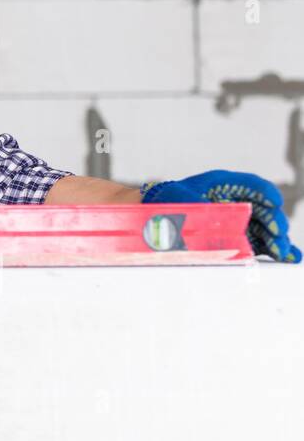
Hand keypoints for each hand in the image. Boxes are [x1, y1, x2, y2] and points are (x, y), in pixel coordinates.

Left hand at [141, 169, 299, 262]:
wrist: (152, 218)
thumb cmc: (165, 204)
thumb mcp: (180, 203)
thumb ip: (198, 211)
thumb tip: (214, 222)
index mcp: (221, 184)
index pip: (250, 184)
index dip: (265, 192)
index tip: (274, 202)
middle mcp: (234, 200)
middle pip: (262, 208)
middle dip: (273, 222)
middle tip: (278, 236)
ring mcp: (238, 218)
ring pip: (264, 227)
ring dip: (277, 239)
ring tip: (284, 253)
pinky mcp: (238, 235)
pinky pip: (259, 240)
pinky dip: (273, 248)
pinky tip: (288, 256)